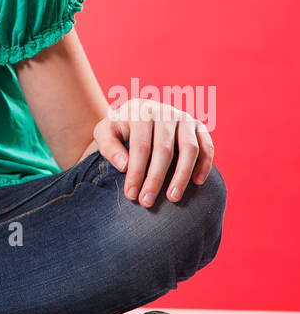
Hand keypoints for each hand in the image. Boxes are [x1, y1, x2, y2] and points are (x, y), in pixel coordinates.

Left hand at [91, 99, 213, 206]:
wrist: (138, 114)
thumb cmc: (120, 129)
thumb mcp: (105, 133)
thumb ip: (109, 147)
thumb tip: (124, 166)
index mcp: (140, 111)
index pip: (140, 146)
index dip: (136, 172)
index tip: (131, 195)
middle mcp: (165, 112)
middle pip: (164, 149)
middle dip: (155, 179)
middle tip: (147, 202)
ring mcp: (184, 118)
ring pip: (190, 148)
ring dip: (182, 175)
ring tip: (172, 198)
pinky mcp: (198, 126)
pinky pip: (207, 145)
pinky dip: (205, 164)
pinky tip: (197, 182)